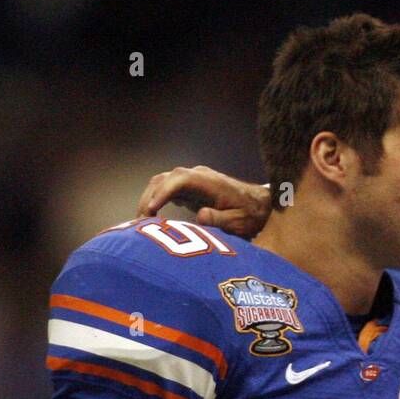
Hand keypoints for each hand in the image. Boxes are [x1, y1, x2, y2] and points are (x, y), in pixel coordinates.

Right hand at [136, 165, 270, 238]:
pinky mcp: (190, 188)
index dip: (163, 193)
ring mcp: (192, 180)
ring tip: (141, 222)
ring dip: (149, 198)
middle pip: (165, 179)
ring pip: (162, 182)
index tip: (151, 209)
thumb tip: (199, 216)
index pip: (179, 180)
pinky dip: (156, 200)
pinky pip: (167, 190)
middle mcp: (198, 176)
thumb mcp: (238, 222)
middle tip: (140, 222)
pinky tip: (150, 218)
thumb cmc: (250, 215)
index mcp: (209, 182)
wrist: (259, 205)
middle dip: (149, 198)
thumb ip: (220, 219)